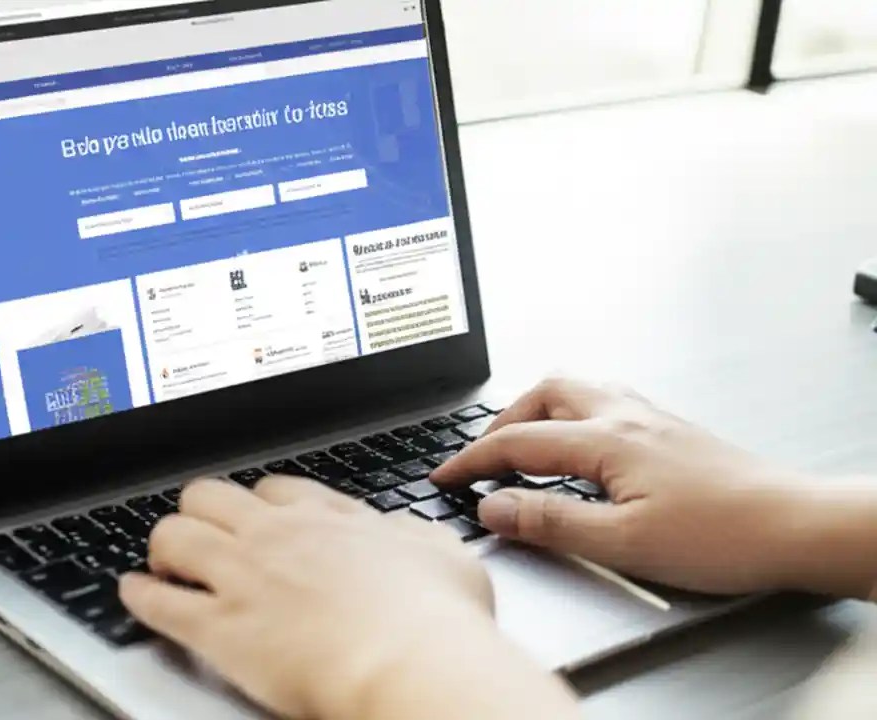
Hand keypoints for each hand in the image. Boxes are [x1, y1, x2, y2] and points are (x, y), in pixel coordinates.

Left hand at [119, 477, 576, 719]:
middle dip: (199, 511)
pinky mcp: (220, 628)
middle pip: (210, 496)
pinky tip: (133, 593)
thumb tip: (407, 535)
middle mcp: (277, 537)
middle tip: (200, 532)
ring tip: (160, 560)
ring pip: (173, 535)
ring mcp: (243, 578)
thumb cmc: (436, 620)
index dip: (257, 504)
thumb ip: (414, 538)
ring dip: (163, 547)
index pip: (274, 490)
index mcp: (328, 518)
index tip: (254, 516)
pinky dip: (139, 595)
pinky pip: (159, 602)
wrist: (411, 661)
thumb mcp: (442, 556)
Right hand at [432, 378, 876, 598]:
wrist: (794, 524)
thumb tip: (493, 507)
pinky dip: (573, 413)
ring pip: (578, 389)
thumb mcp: (623, 543)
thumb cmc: (723, 535)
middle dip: (502, 421)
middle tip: (481, 455)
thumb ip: (551, 522)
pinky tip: (581, 443)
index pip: (518, 442)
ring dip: (539, 410)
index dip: (472, 460)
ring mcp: (652, 418)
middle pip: (545, 394)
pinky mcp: (671, 430)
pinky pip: (606, 400)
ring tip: (522, 441)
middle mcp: (627, 417)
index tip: (443, 477)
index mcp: (607, 440)